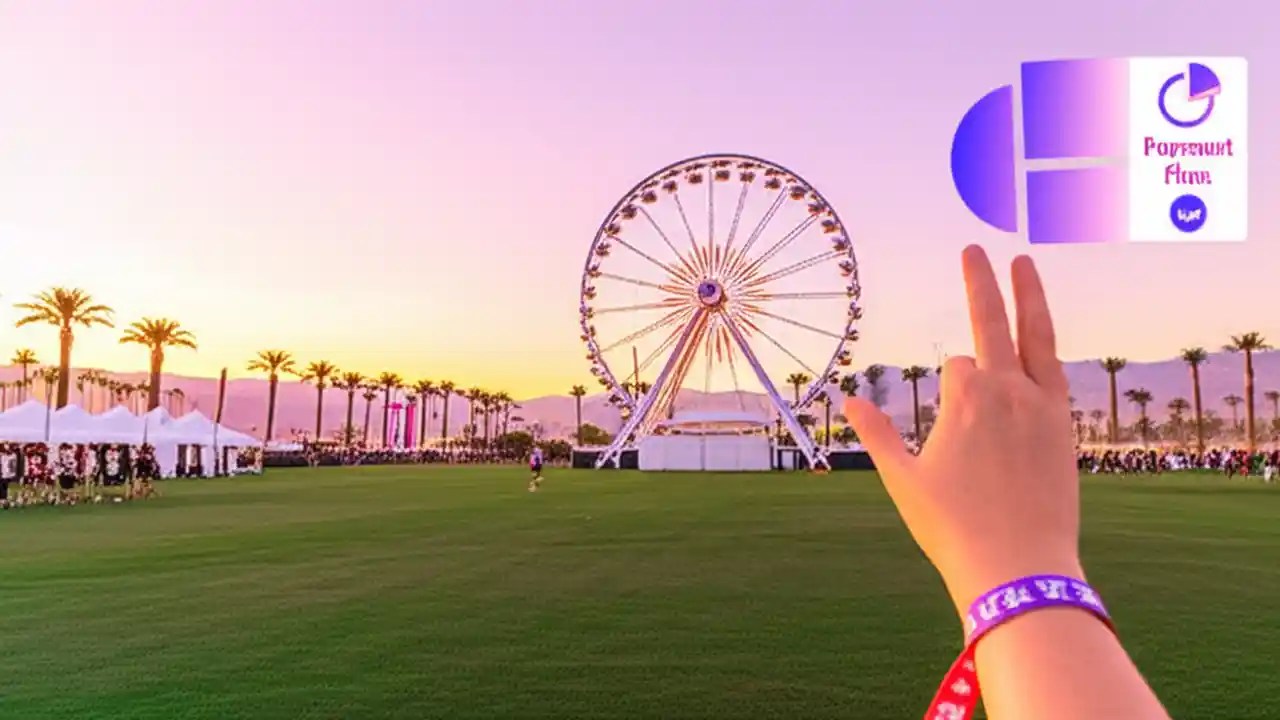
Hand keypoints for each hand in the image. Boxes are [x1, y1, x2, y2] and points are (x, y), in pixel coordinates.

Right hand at [845, 246, 1081, 615]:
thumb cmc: (954, 527)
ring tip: (1024, 263)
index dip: (951, 392)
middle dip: (981, 282)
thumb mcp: (903, 481)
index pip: (956, 368)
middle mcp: (1007, 390)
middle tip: (973, 248)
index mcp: (966, 399)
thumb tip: (847, 401)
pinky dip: (1048, 349)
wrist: (1019, 567)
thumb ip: (877, 435)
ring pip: (1037, 335)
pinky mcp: (1066, 425)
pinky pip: (1057, 371)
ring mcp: (1043, 405)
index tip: (955, 436)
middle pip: (993, 321)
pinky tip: (1043, 335)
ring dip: (1030, 296)